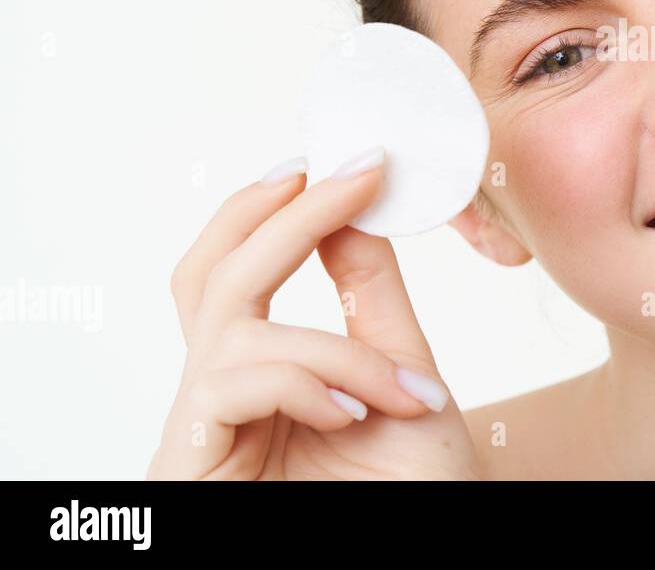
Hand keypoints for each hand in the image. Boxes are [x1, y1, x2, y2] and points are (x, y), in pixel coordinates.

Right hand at [147, 150, 481, 479]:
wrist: (427, 556)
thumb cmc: (412, 494)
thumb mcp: (404, 377)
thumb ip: (370, 299)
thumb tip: (351, 211)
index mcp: (263, 376)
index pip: (237, 271)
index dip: (278, 209)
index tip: (350, 163)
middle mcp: (221, 399)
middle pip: (209, 275)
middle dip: (280, 216)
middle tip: (354, 174)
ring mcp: (200, 436)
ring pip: (231, 325)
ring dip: (334, 342)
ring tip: (406, 384)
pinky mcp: (189, 468)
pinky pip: (233, 383)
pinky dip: (308, 380)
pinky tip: (360, 410)